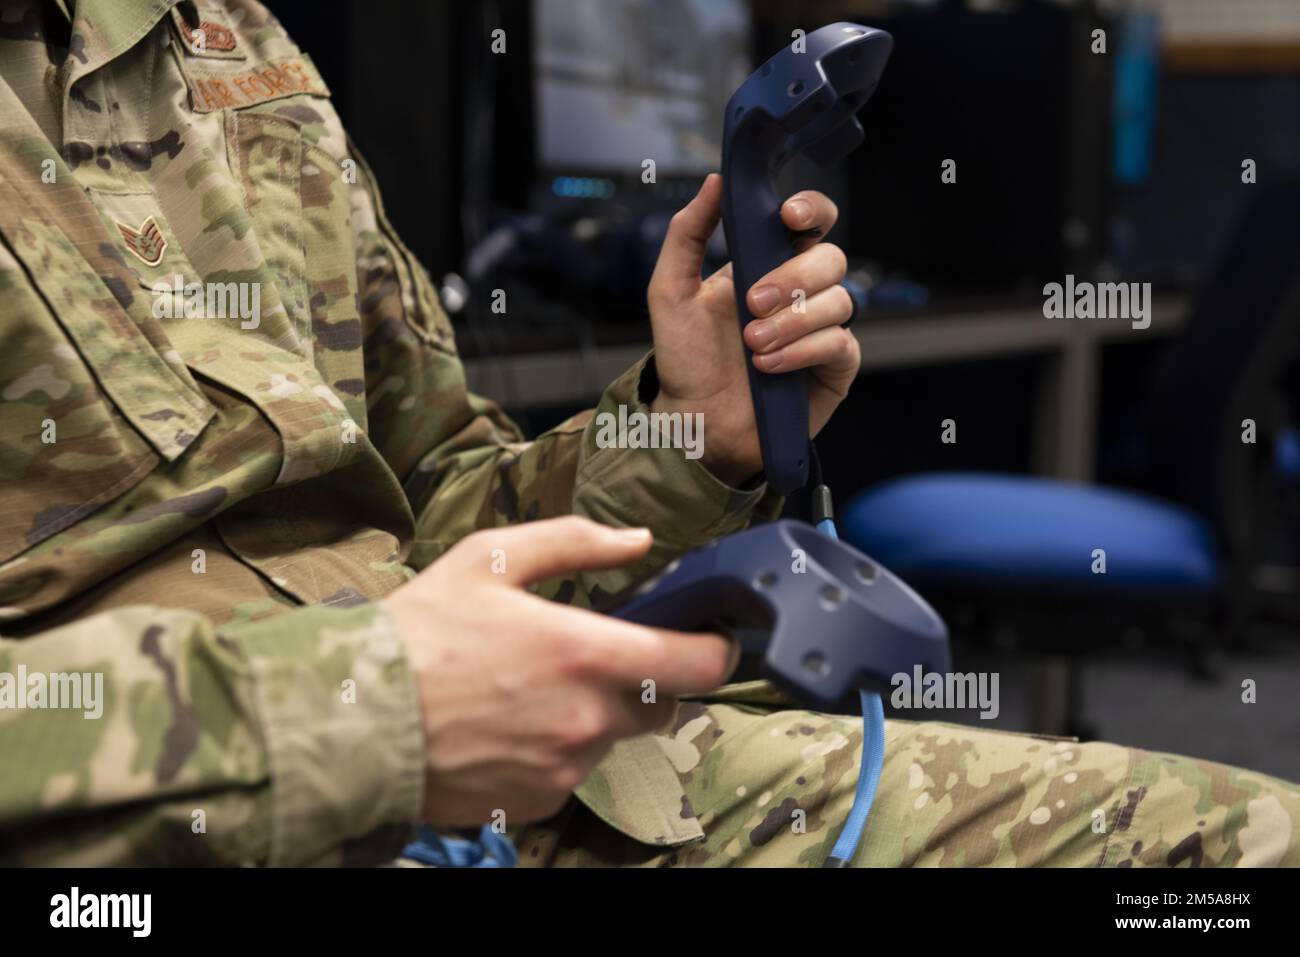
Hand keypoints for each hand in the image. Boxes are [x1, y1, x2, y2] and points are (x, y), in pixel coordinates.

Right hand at [386, 516, 738, 827]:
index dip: (715, 650)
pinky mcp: (539, 800)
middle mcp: (586, 719)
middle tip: (595, 655)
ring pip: (613, 737)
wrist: (353, 721)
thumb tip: (637, 540)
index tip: (711, 638)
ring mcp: (564, 766)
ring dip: (595, 713)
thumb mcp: (489, 560)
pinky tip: (511, 724)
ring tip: (531, 688)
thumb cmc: (418, 634)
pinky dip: (558, 747)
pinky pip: (572, 770)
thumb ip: (574, 542)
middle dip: (645, 678)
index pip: (696, 664)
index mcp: (584, 654)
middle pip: (661, 704)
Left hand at [646, 173, 859, 486]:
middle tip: (751, 303)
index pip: (811, 220)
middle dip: (792, 276)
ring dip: (792, 321)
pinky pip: (840, 344)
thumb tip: (714, 182)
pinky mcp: (835, 366)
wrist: (694, 422)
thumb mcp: (670, 292)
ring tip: (752, 345)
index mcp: (769, 263)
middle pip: (830, 257)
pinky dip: (803, 351)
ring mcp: (823, 328)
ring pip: (839, 300)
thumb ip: (687, 234)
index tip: (787, 216)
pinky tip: (769, 367)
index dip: (811, 208)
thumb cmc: (686, 359)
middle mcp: (802, 291)